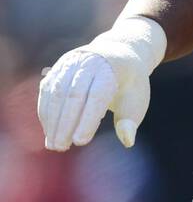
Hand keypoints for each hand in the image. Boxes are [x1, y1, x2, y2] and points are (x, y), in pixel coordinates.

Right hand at [38, 16, 166, 149]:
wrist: (120, 54)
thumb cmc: (130, 84)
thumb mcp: (137, 100)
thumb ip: (129, 120)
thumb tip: (128, 141)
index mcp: (111, 69)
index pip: (97, 96)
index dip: (87, 119)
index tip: (80, 142)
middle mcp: (88, 62)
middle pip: (72, 94)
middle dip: (64, 123)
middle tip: (61, 147)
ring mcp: (70, 63)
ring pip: (56, 92)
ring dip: (51, 120)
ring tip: (53, 143)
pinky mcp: (58, 68)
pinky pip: (47, 90)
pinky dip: (46, 111)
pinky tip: (49, 130)